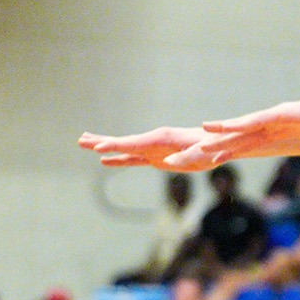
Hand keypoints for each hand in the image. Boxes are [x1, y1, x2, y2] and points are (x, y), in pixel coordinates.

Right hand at [77, 126, 219, 169]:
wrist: (219, 146)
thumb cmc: (212, 149)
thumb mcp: (201, 153)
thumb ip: (185, 156)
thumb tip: (169, 160)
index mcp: (160, 138)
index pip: (132, 143)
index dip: (114, 146)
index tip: (97, 148)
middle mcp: (152, 141)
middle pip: (122, 142)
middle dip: (101, 142)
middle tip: (80, 140)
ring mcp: (152, 150)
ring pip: (123, 149)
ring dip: (105, 147)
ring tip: (85, 144)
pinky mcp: (155, 158)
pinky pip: (132, 160)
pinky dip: (118, 159)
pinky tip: (105, 161)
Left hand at [199, 96, 299, 161]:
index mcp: (278, 134)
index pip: (247, 146)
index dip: (229, 152)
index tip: (211, 160)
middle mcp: (271, 125)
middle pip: (238, 139)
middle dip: (216, 147)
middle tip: (199, 150)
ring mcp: (274, 119)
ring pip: (241, 130)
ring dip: (220, 136)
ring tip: (199, 138)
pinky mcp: (280, 114)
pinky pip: (254, 121)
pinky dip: (236, 125)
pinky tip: (220, 128)